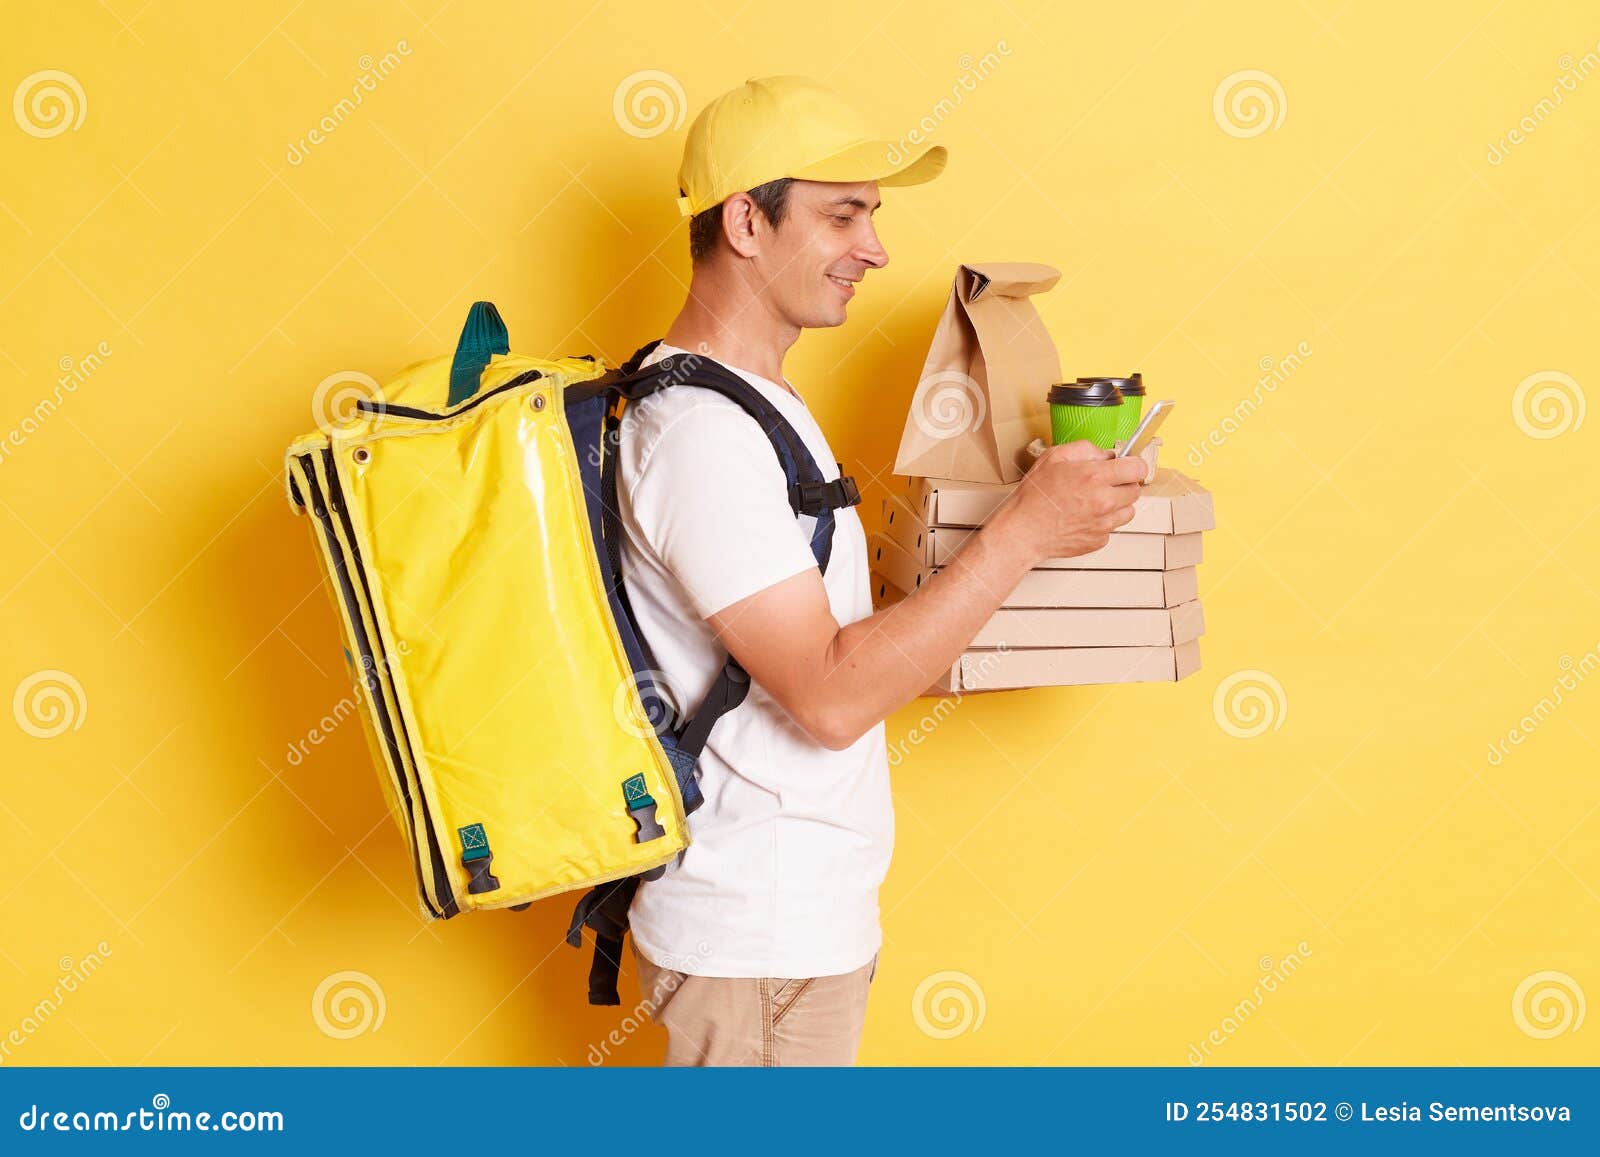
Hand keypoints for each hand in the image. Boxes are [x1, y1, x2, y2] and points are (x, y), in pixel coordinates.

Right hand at [996, 440, 1148, 564]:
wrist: (1024, 531)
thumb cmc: (1034, 497)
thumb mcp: (1054, 457)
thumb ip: (1085, 449)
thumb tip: (1105, 454)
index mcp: (1095, 477)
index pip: (1138, 468)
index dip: (1133, 465)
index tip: (1128, 466)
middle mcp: (1104, 501)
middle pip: (1135, 490)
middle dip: (1124, 484)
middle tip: (1106, 483)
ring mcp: (1103, 524)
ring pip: (1128, 511)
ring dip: (1117, 504)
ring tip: (1095, 502)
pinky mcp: (1099, 540)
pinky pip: (1112, 528)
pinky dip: (1102, 522)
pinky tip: (1084, 517)